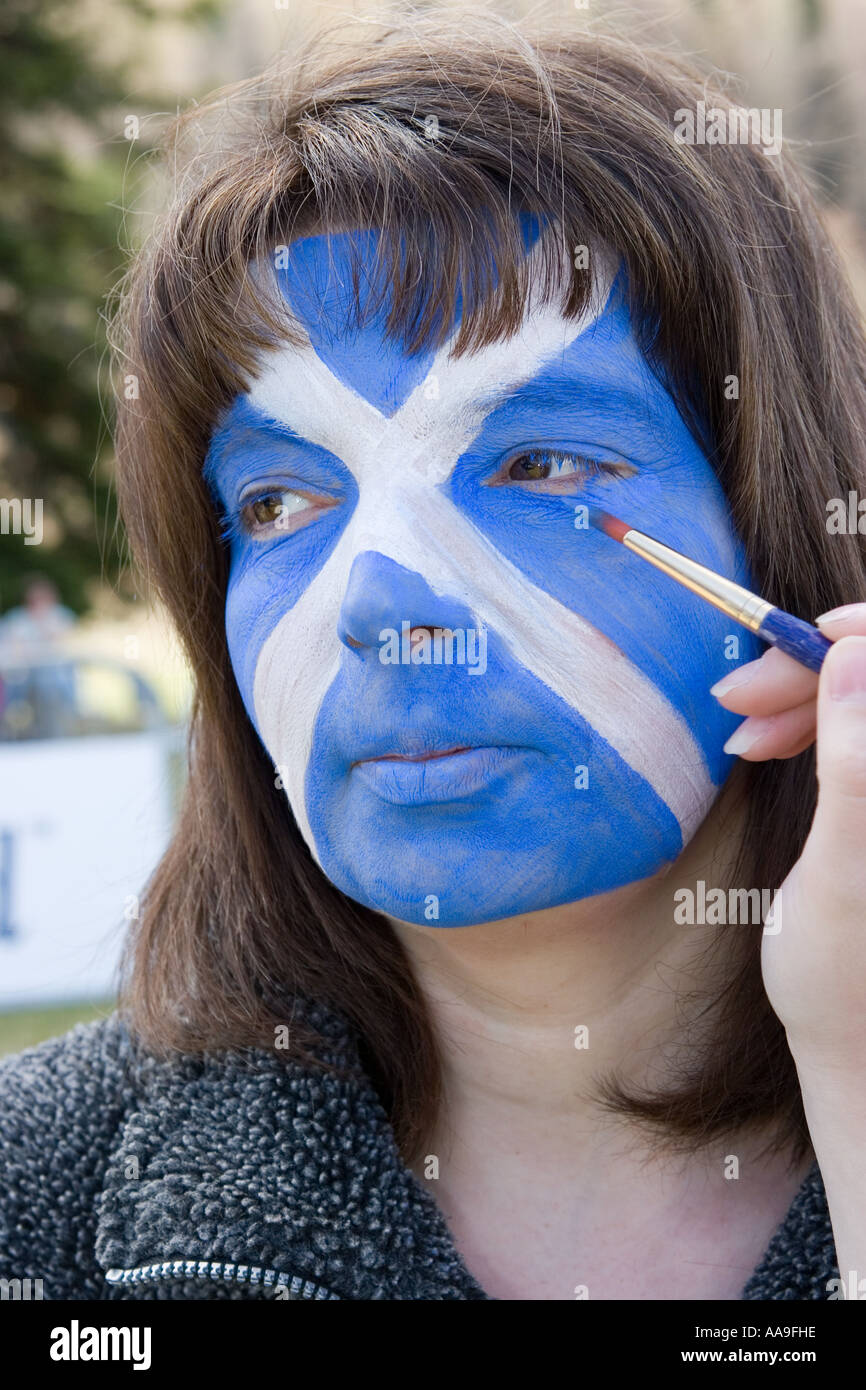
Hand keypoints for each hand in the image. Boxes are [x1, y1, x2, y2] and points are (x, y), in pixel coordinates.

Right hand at [710, 601, 865, 1061]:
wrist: (854, 1047)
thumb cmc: (840, 978)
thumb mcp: (842, 871)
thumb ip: (858, 763)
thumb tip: (853, 654)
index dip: (862, 635)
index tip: (794, 639)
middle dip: (815, 669)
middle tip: (735, 696)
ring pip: (865, 703)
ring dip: (807, 699)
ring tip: (740, 730)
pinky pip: (859, 736)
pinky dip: (814, 728)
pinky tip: (770, 744)